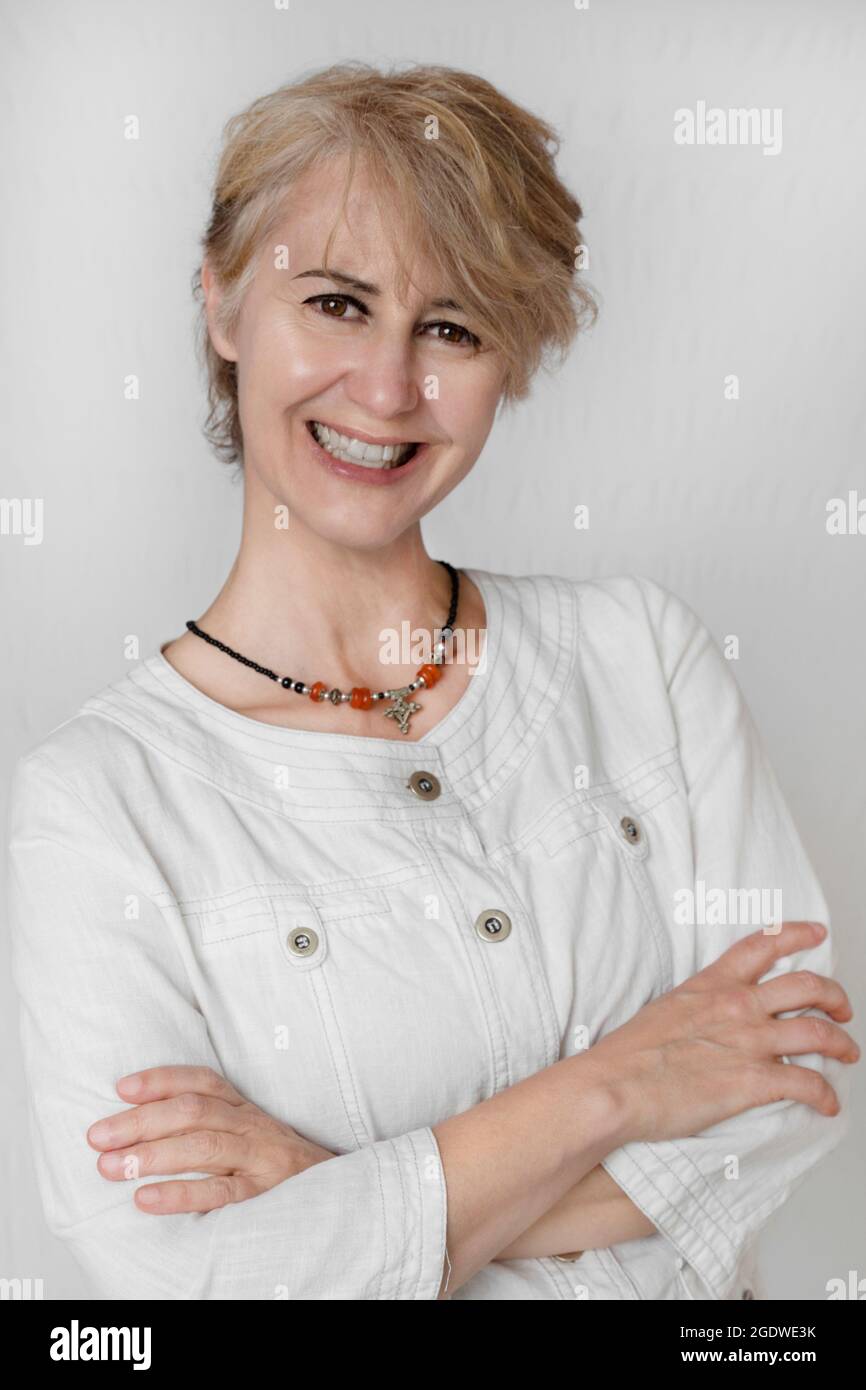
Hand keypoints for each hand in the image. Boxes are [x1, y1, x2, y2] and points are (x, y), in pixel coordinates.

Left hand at [86, 1064, 334, 1212]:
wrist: (340, 1194)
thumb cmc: (278, 1166)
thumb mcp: (248, 1134)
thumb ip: (209, 1124)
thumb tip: (143, 1123)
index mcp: (244, 1109)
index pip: (201, 1083)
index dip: (161, 1080)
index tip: (121, 1088)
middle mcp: (252, 1127)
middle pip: (193, 1112)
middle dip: (140, 1121)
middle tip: (98, 1136)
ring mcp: (259, 1160)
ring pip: (203, 1147)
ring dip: (152, 1154)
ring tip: (112, 1167)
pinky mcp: (264, 1197)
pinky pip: (219, 1194)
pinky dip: (179, 1194)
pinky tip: (146, 1200)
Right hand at [592, 920, 859, 1144]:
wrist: (614, 1085)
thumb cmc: (627, 1056)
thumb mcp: (663, 1010)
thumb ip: (694, 1008)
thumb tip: (703, 1020)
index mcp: (712, 984)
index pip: (763, 945)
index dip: (797, 935)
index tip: (817, 934)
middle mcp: (737, 1006)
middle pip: (806, 986)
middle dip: (834, 996)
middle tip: (842, 1009)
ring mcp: (748, 1041)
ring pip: (818, 1032)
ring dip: (841, 1043)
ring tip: (847, 1052)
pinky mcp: (753, 1081)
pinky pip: (807, 1084)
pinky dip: (826, 1094)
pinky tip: (828, 1103)